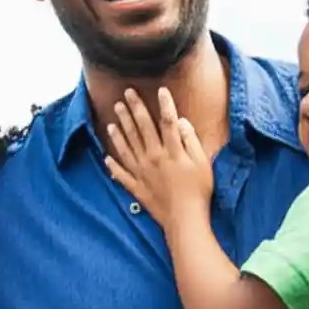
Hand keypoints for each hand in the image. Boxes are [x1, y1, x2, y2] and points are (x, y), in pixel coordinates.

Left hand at [104, 87, 211, 230]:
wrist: (185, 218)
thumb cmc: (199, 191)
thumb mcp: (202, 163)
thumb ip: (190, 141)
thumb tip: (181, 122)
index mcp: (171, 151)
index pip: (167, 122)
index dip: (164, 104)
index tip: (160, 90)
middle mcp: (153, 158)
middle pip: (142, 128)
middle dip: (134, 109)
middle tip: (126, 94)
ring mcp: (142, 172)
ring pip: (127, 146)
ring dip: (120, 130)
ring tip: (114, 116)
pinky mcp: (136, 186)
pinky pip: (121, 173)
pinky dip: (113, 165)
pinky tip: (106, 157)